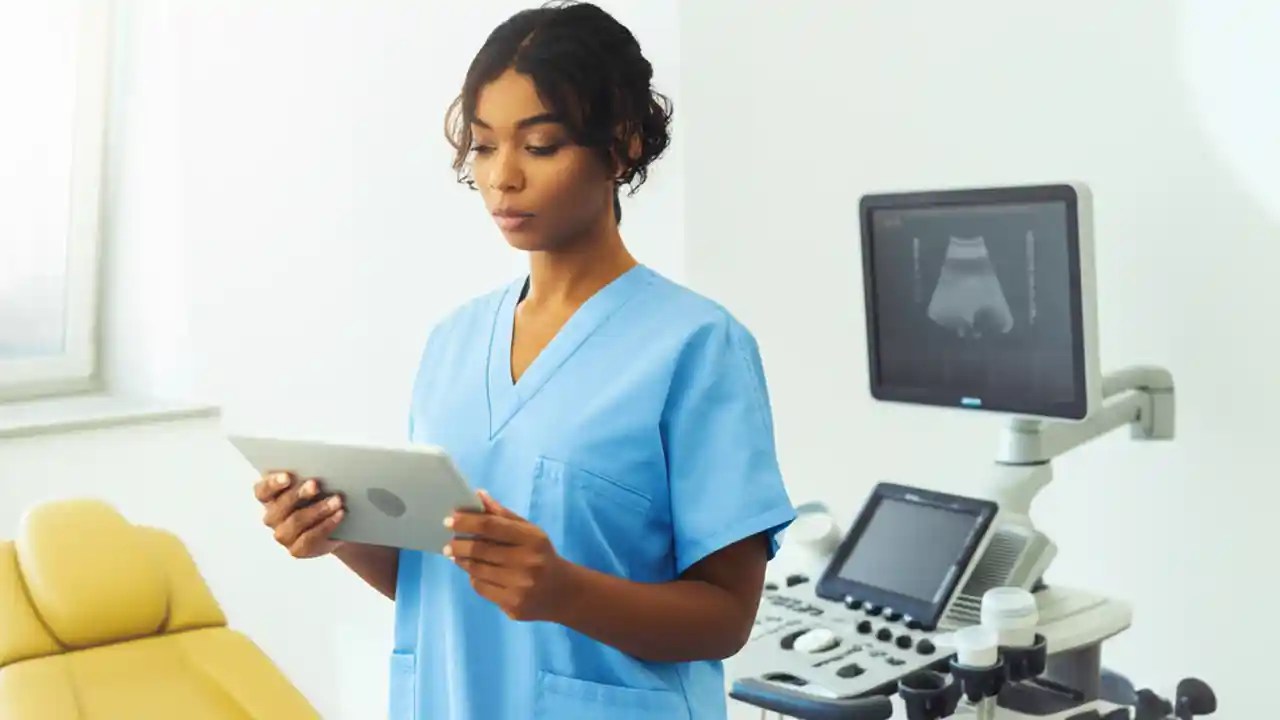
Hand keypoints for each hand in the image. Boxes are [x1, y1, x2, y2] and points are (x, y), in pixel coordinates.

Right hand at [254, 471, 346, 558]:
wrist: (338, 523)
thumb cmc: (322, 494)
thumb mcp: (314, 482)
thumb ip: (309, 474)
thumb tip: (320, 464)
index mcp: (269, 497)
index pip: (262, 490)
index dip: (272, 484)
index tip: (287, 476)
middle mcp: (271, 517)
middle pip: (279, 507)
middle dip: (298, 494)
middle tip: (315, 484)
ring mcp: (282, 535)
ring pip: (296, 522)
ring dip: (317, 509)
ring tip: (337, 500)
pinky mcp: (296, 550)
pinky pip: (309, 539)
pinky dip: (326, 524)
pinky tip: (339, 514)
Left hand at [444, 490, 571, 621]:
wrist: (563, 592)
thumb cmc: (542, 555)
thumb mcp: (530, 532)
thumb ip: (504, 515)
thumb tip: (478, 496)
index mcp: (532, 539)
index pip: (491, 526)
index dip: (467, 521)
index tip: (449, 520)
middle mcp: (527, 562)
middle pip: (481, 549)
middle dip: (459, 545)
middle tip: (448, 543)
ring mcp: (520, 586)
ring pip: (477, 570)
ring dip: (463, 561)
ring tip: (456, 556)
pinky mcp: (513, 605)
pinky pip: (481, 588)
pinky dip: (474, 578)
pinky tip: (474, 572)